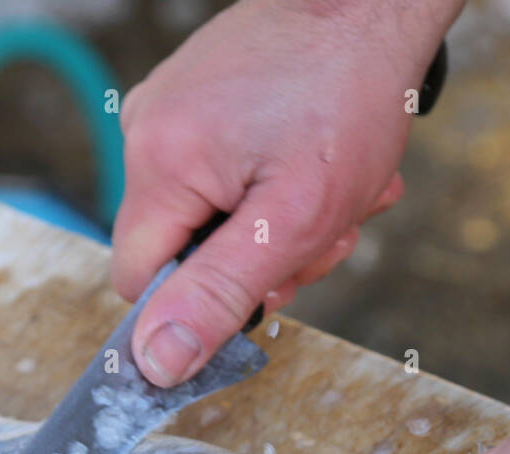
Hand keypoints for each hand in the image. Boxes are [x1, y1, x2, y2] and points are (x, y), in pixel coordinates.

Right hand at [112, 0, 457, 384]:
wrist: (370, 2)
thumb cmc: (346, 95)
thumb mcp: (291, 221)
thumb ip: (219, 295)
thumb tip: (155, 361)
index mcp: (157, 164)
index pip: (139, 284)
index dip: (201, 305)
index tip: (266, 288)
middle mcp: (147, 133)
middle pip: (184, 252)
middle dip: (263, 260)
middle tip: (323, 234)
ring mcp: (172, 112)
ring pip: (215, 218)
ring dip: (285, 226)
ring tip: (339, 195)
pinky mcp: (200, 100)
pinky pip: (227, 177)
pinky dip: (282, 188)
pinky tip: (325, 169)